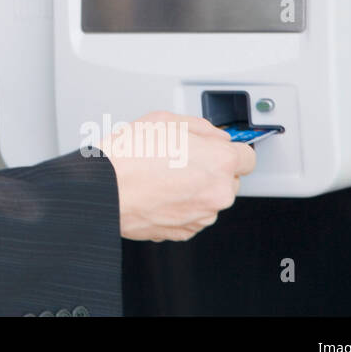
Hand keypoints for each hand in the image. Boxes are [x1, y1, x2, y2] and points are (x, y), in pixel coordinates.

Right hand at [98, 111, 255, 241]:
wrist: (103, 189)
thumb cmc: (128, 155)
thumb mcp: (165, 120)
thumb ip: (201, 127)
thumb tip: (214, 135)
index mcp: (220, 162)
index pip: (247, 157)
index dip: (229, 150)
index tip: (218, 149)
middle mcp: (217, 193)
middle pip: (229, 179)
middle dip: (211, 169)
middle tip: (181, 158)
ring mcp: (202, 216)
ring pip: (210, 199)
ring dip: (196, 189)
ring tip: (164, 175)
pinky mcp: (185, 231)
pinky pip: (192, 215)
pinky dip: (181, 205)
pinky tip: (159, 192)